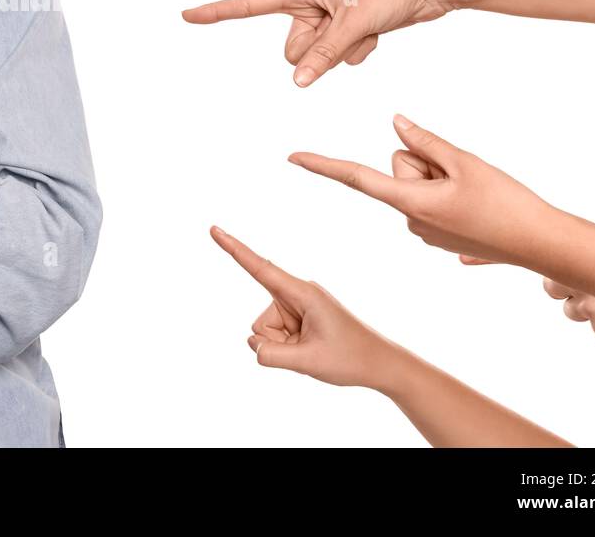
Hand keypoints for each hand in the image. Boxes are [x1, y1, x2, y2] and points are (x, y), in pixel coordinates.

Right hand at [182, 0, 462, 87]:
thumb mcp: (354, 23)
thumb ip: (323, 55)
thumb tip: (297, 81)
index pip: (249, 5)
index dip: (217, 11)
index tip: (187, 15)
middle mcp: (311, 2)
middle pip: (293, 49)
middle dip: (316, 51)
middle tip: (348, 28)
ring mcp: (331, 16)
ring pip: (318, 58)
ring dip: (342, 52)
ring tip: (368, 26)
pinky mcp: (352, 27)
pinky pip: (341, 57)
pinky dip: (360, 50)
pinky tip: (379, 31)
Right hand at [210, 226, 396, 388]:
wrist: (380, 364)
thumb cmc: (350, 359)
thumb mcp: (308, 362)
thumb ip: (272, 355)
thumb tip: (252, 345)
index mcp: (303, 293)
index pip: (260, 268)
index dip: (234, 249)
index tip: (214, 230)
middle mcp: (297, 293)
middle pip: (262, 322)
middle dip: (276, 343)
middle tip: (310, 351)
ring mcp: (298, 305)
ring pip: (267, 331)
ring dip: (284, 347)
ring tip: (314, 351)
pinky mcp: (300, 316)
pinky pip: (277, 335)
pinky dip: (288, 348)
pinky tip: (312, 350)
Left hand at [288, 115, 557, 265]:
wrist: (540, 243)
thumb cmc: (506, 202)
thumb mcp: (465, 162)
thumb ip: (425, 141)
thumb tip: (394, 122)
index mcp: (410, 202)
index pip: (357, 177)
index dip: (323, 165)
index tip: (292, 157)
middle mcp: (409, 219)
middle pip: (398, 166)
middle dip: (424, 161)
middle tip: (462, 176)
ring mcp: (423, 230)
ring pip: (416, 181)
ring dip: (439, 176)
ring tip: (473, 191)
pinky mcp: (438, 234)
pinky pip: (431, 196)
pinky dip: (449, 191)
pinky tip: (476, 205)